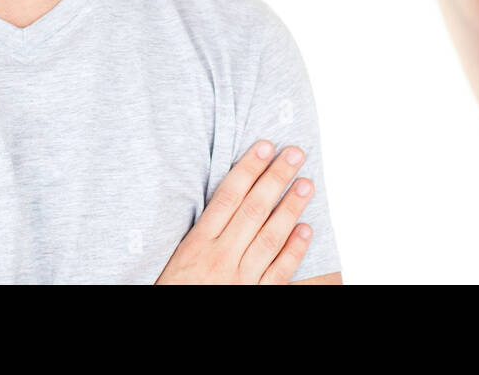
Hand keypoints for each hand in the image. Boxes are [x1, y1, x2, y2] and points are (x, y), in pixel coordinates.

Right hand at [155, 141, 314, 283]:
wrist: (171, 331)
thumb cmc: (176, 290)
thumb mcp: (180, 257)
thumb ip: (204, 231)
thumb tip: (229, 199)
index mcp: (197, 244)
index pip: (227, 197)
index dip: (248, 169)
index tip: (265, 146)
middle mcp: (219, 258)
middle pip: (253, 210)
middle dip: (275, 178)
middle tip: (295, 154)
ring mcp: (239, 279)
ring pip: (269, 237)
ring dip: (290, 209)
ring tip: (306, 184)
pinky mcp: (255, 298)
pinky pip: (279, 273)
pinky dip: (294, 250)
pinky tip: (307, 230)